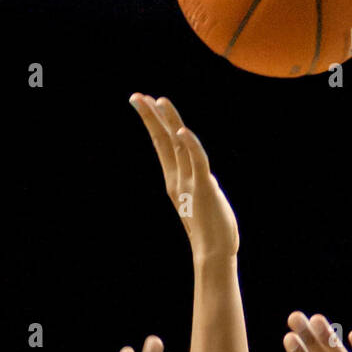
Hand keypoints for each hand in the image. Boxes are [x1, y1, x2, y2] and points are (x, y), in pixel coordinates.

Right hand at [130, 93, 238, 260]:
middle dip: (151, 117)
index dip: (155, 124)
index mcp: (176, 182)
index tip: (146, 103)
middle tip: (137, 96)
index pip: (163, 146)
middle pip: (163, 141)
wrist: (214, 255)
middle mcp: (178, 180)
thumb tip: (205, 177)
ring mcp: (189, 183)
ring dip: (168, 121)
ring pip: (177, 145)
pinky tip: (182, 130)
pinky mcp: (204, 187)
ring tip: (158, 101)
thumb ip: (201, 186)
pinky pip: (197, 161)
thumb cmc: (212, 233)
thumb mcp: (204, 202)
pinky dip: (191, 145)